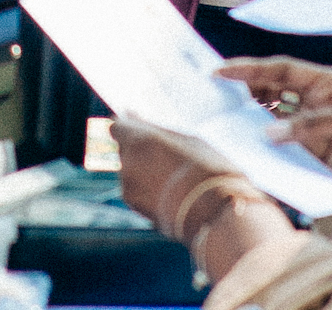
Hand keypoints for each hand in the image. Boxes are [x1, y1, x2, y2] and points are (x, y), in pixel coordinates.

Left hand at [113, 119, 293, 281]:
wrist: (213, 212)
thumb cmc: (206, 169)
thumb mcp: (187, 140)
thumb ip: (158, 132)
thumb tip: (135, 118)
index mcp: (139, 140)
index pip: (119, 127)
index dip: (130, 126)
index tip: (140, 125)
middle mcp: (127, 163)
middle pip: (126, 150)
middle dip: (140, 150)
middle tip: (167, 154)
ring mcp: (129, 189)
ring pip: (132, 173)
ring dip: (146, 172)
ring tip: (176, 177)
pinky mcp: (136, 209)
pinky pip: (139, 192)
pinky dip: (150, 190)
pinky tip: (173, 193)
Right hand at [218, 57, 331, 183]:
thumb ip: (316, 123)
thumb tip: (271, 132)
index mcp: (327, 83)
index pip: (281, 70)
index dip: (250, 69)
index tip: (220, 71)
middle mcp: (315, 101)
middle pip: (271, 90)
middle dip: (243, 90)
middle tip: (213, 97)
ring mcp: (312, 128)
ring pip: (271, 117)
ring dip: (250, 119)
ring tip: (223, 124)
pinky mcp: (312, 154)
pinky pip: (279, 146)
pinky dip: (262, 147)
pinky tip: (247, 151)